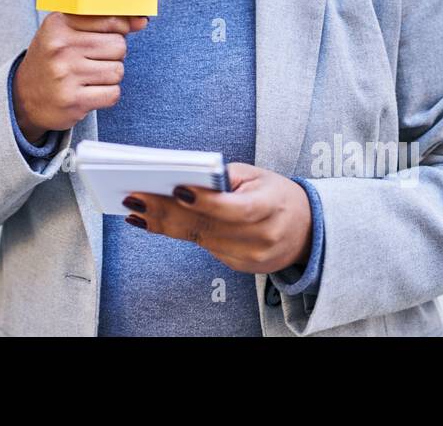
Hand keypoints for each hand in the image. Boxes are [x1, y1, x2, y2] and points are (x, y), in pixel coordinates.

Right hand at [12, 12, 148, 142]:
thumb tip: (142, 21)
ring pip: (118, 70)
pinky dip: (107, 94)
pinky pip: (113, 94)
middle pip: (118, 46)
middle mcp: (60, 48)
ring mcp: (66, 75)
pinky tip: (90, 91)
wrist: (24, 96)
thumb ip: (104, 21)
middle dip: (113, 54)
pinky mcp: (73, 101)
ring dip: (110, 75)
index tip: (111, 35)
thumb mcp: (66, 31)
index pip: (110, 19)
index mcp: (58, 24)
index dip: (119, 29)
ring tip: (90, 76)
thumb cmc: (53, 58)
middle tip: (94, 59)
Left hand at [122, 163, 312, 274]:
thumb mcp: (259, 176)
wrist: (307, 230)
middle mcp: (261, 237)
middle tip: (135, 198)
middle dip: (167, 212)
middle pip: (207, 226)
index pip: (233, 208)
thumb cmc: (277, 195)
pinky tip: (154, 223)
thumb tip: (184, 178)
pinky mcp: (240, 266)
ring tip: (136, 209)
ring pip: (200, 240)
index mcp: (269, 207)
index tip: (176, 189)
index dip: (204, 201)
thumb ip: (225, 177)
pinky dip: (178, 234)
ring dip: (163, 225)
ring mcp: (250, 256)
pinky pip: (204, 248)